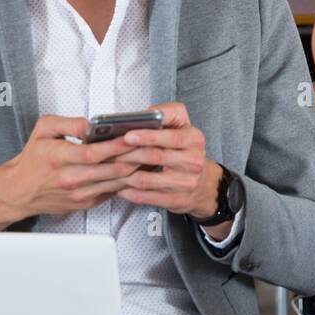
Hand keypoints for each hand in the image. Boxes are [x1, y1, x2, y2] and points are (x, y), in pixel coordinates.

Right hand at [0, 115, 143, 228]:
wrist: (19, 191)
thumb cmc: (33, 159)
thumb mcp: (43, 130)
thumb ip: (67, 123)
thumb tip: (90, 123)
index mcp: (59, 158)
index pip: (94, 153)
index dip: (117, 145)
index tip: (134, 135)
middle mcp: (71, 179)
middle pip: (112, 168)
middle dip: (136, 156)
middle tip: (153, 144)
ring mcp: (80, 194)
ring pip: (117, 182)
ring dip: (137, 170)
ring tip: (152, 155)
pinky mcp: (86, 203)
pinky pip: (113, 192)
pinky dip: (128, 180)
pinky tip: (140, 169)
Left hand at [116, 102, 222, 217]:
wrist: (203, 183)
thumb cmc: (185, 150)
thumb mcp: (182, 126)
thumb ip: (166, 115)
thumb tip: (143, 115)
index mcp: (194, 139)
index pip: (171, 137)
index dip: (148, 136)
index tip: (127, 135)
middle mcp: (194, 161)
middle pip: (155, 157)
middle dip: (129, 154)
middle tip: (111, 152)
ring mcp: (187, 182)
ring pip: (146, 180)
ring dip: (125, 174)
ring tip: (113, 169)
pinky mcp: (177, 199)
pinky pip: (146, 197)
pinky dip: (129, 192)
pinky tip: (121, 186)